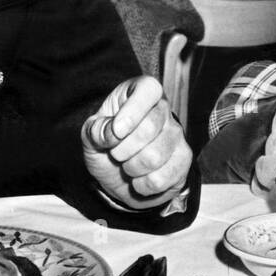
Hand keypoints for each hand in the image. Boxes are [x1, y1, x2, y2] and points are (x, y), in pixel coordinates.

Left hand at [81, 76, 191, 208]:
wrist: (119, 176)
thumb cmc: (106, 146)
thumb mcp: (91, 135)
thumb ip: (96, 130)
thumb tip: (112, 133)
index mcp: (140, 93)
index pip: (149, 89)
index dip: (133, 111)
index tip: (117, 131)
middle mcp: (163, 109)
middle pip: (150, 128)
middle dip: (123, 149)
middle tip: (115, 153)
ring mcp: (176, 134)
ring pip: (155, 156)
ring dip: (132, 169)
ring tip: (127, 166)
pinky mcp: (183, 159)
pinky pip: (163, 177)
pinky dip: (143, 185)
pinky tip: (141, 179)